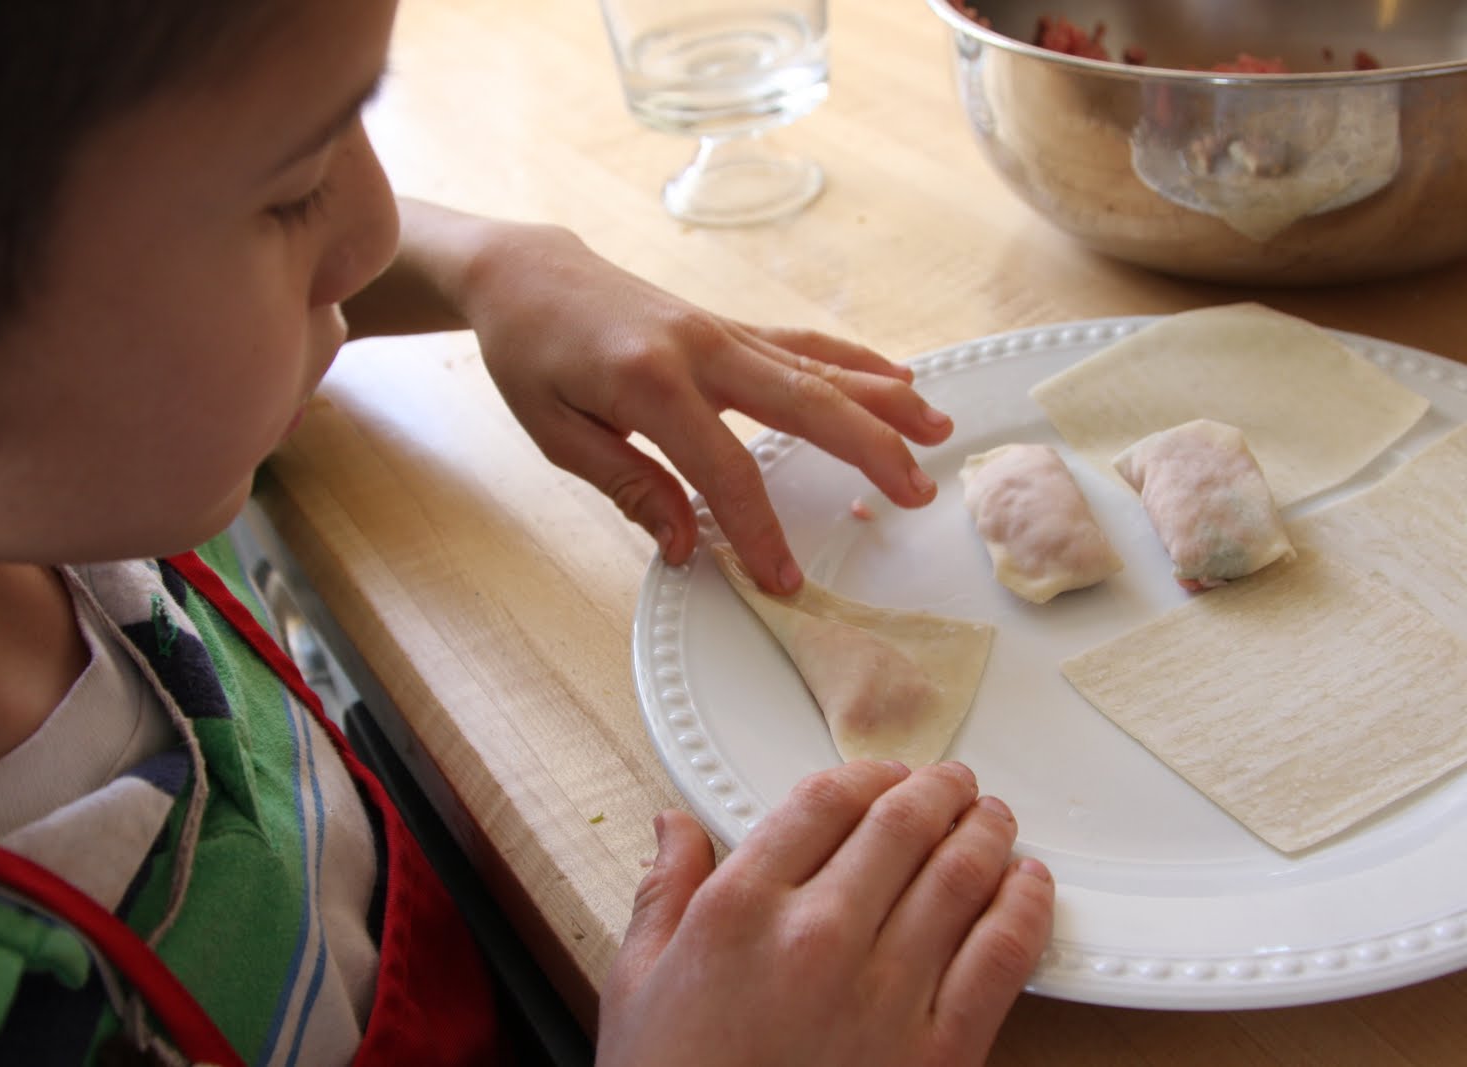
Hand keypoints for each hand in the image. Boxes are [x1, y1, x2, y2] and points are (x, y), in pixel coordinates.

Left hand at [458, 222, 953, 592]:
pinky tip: (896, 376)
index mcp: (651, 384)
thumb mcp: (557, 435)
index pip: (726, 469)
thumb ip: (629, 485)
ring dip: (884, 398)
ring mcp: (721, 330)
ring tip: (939, 429)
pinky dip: (855, 359)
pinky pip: (804, 343)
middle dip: (869, 449)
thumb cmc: (529, 357)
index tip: (785, 580)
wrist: (526, 273)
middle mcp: (700, 349)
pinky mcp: (728, 324)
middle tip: (918, 492)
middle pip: (806, 403)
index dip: (760, 530)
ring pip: (820, 366)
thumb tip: (688, 545)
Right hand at [595, 761, 1054, 1066]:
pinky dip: (1026, 906)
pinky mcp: (939, 1051)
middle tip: (954, 783)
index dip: (866, 773)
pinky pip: (1002, 956)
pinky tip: (1031, 883)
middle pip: (901, 825)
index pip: (823, 802)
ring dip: (987, 832)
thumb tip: (673, 823)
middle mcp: (817, 935)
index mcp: (740, 909)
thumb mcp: (638, 983)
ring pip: (960, 876)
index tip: (884, 773)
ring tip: (994, 819)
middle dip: (937, 790)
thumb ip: (663, 892)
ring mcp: (884, 993)